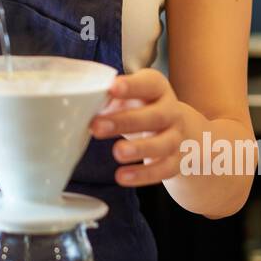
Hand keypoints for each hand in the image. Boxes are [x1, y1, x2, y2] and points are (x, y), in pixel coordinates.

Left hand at [89, 68, 187, 186]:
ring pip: (162, 144)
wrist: (176, 129)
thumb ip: (109, 98)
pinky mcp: (177, 162)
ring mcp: (176, 138)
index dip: (131, 86)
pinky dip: (143, 175)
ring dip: (139, 149)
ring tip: (117, 153)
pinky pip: (163, 169)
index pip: (149, 84)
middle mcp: (172, 112)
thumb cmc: (142, 108)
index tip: (111, 88)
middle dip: (125, 122)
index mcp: (158, 89)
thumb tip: (83, 103)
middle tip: (97, 127)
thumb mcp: (129, 97)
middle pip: (154, 116)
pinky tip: (123, 177)